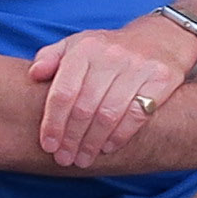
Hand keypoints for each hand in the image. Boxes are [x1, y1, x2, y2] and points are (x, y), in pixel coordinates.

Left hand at [30, 18, 193, 164]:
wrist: (159, 39)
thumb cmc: (108, 50)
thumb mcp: (77, 45)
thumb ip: (51, 57)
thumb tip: (34, 74)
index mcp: (85, 48)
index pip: (63, 92)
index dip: (53, 123)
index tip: (48, 145)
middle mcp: (111, 56)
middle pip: (84, 107)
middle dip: (72, 139)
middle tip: (65, 158)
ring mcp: (138, 67)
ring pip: (109, 115)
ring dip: (93, 143)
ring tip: (83, 159)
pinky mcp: (161, 79)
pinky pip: (137, 115)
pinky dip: (120, 136)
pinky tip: (108, 147)